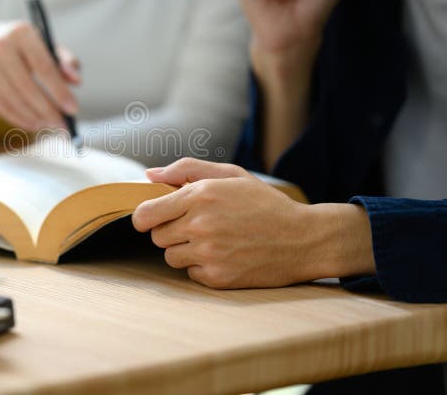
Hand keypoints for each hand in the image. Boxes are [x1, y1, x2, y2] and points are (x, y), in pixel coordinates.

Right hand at [0, 21, 79, 131]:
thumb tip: (76, 81)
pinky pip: (1, 106)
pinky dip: (19, 118)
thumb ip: (65, 62)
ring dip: (34, 117)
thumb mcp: (44, 46)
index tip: (73, 109)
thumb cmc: (23, 49)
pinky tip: (33, 125)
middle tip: (63, 125)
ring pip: (13, 99)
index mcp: (22, 34)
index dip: (59, 90)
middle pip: (27, 86)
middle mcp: (1, 47)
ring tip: (50, 125)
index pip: (43, 66)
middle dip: (48, 110)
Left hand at [132, 158, 374, 288]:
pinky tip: (224, 255)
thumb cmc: (264, 203)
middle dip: (170, 231)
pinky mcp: (217, 278)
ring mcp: (208, 254)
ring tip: (212, 240)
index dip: (143, 217)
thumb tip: (149, 174)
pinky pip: (190, 274)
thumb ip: (186, 169)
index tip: (149, 219)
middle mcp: (200, 225)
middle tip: (194, 226)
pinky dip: (201, 267)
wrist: (303, 239)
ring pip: (170, 257)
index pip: (145, 214)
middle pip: (156, 236)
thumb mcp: (231, 175)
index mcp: (199, 196)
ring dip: (184, 250)